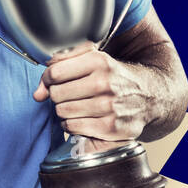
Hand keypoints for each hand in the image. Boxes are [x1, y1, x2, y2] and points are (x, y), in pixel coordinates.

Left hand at [33, 41, 151, 147]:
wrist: (150, 96)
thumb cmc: (114, 76)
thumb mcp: (94, 60)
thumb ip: (61, 66)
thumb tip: (37, 94)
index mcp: (99, 61)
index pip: (55, 72)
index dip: (49, 79)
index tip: (54, 82)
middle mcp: (104, 83)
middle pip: (56, 94)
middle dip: (58, 96)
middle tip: (69, 95)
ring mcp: (109, 107)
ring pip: (62, 112)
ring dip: (64, 111)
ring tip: (76, 106)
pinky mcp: (111, 128)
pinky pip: (72, 127)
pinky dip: (72, 125)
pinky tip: (83, 118)